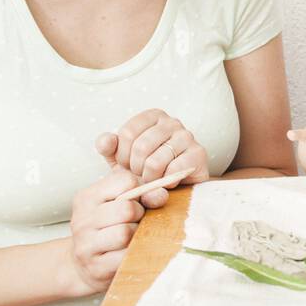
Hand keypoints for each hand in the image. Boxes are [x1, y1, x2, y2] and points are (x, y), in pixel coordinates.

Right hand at [64, 168, 152, 295]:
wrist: (84, 266)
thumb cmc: (107, 229)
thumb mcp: (120, 204)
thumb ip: (143, 194)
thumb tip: (161, 195)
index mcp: (86, 198)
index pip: (125, 181)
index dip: (139, 191)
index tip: (136, 201)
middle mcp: (82, 220)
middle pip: (127, 209)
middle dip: (139, 215)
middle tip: (135, 222)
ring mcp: (86, 245)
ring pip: (125, 233)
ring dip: (136, 235)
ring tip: (131, 237)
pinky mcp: (96, 268)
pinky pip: (126, 256)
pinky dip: (134, 253)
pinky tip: (129, 252)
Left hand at [96, 109, 210, 194]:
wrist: (175, 188)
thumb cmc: (146, 170)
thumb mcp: (121, 158)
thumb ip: (108, 147)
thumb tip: (107, 141)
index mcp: (153, 116)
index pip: (127, 132)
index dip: (122, 155)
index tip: (127, 165)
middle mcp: (172, 122)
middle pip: (141, 146)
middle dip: (136, 169)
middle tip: (141, 175)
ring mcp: (187, 136)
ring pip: (155, 161)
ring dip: (150, 177)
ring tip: (154, 178)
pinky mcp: (198, 154)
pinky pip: (173, 171)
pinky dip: (166, 182)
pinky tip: (169, 181)